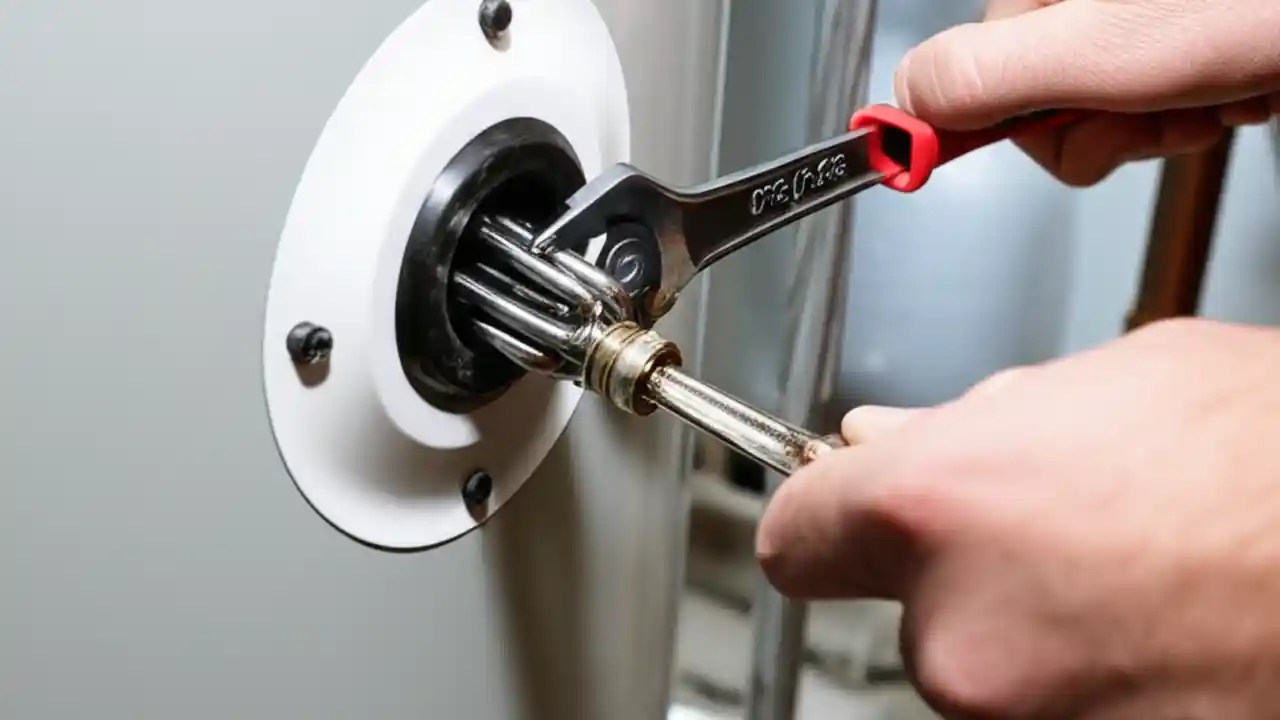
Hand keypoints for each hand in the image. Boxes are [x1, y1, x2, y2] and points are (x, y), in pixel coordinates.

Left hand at [757, 319, 1279, 717]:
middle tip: (1057, 536)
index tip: (846, 520)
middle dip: (958, 575)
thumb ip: (969, 424)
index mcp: (937, 509)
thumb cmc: (1276, 459)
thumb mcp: (1108, 385)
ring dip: (1029, 632)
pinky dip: (1085, 684)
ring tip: (1136, 582)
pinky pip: (1042, 713)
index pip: (798, 536)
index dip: (830, 521)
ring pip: (976, 671)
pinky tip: (1159, 635)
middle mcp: (960, 637)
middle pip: (900, 611)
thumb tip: (882, 442)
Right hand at [894, 0, 1279, 184]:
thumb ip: (988, 78)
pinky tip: (1230, 75)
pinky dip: (1197, 102)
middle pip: (1029, 105)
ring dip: (1161, 118)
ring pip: (1097, 110)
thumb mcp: (1108, 50)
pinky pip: (1150, 97)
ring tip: (1213, 81)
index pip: (953, 83)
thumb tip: (898, 112)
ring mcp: (1116, 14)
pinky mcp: (1165, 30)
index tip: (1029, 139)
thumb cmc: (1256, 1)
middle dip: (1106, 124)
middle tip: (1163, 98)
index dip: (995, 127)